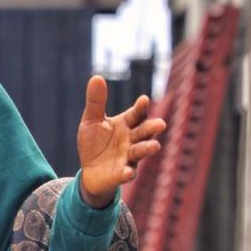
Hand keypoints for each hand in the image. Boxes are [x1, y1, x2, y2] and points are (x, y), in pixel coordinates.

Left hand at [77, 75, 166, 207]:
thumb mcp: (92, 120)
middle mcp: (131, 140)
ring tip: (154, 146)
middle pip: (144, 132)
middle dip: (151, 128)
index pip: (136, 114)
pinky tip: (128, 172)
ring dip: (147, 149)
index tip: (144, 100)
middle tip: (160, 124)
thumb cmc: (95, 142)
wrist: (90, 169)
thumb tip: (96, 76)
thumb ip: (96, 102)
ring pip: (140, 152)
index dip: (140, 108)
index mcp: (126, 124)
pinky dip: (128, 172)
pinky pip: (127, 173)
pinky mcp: (121, 174)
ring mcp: (129, 157)